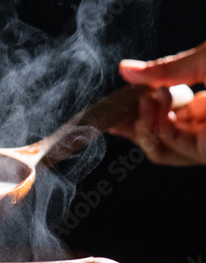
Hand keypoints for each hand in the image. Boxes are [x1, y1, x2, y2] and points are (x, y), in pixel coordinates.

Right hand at [108, 42, 205, 165]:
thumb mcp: (203, 60)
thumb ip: (164, 69)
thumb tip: (124, 69)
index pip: (164, 113)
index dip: (138, 110)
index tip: (117, 105)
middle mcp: (204, 125)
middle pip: (156, 134)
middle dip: (134, 121)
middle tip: (127, 104)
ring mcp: (205, 141)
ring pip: (158, 148)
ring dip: (142, 125)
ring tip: (146, 100)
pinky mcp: (205, 151)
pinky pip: (168, 147)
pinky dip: (155, 127)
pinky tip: (161, 106)